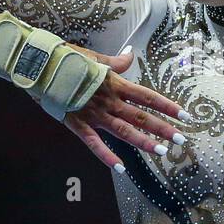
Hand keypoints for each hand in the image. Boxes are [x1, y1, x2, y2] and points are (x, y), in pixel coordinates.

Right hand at [59, 45, 188, 172]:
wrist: (39, 66)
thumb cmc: (65, 60)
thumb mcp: (93, 57)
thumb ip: (114, 62)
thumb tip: (131, 55)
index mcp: (114, 84)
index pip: (147, 97)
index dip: (167, 106)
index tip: (185, 115)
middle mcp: (108, 101)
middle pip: (141, 116)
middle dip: (162, 128)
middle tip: (180, 140)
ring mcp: (93, 114)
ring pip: (123, 131)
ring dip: (143, 142)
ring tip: (160, 152)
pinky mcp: (77, 124)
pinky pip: (94, 143)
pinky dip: (107, 156)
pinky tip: (120, 168)